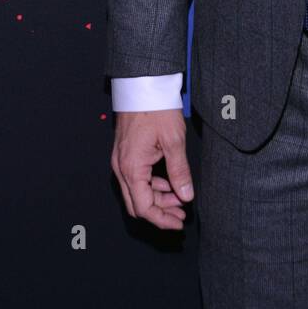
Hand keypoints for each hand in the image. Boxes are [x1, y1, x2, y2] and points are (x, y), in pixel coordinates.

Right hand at [111, 110, 193, 229]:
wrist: (142, 85)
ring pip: (137, 192)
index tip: (178, 223)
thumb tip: (186, 196)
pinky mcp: (125, 155)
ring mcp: (121, 161)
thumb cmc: (156, 108)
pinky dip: (152, 185)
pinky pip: (137, 178)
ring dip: (158, 199)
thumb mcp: (174, 141)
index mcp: (131, 168)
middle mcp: (121, 168)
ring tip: (181, 199)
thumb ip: (179, 172)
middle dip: (159, 212)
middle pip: (138, 204)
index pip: (144, 207)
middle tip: (181, 215)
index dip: (161, 219)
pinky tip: (169, 184)